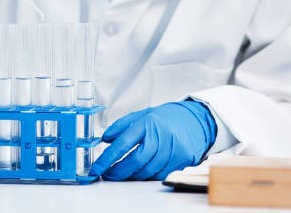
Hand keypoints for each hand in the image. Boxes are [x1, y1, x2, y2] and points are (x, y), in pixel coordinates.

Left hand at [89, 101, 216, 180]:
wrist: (193, 120)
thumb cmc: (165, 118)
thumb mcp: (141, 114)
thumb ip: (121, 126)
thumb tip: (105, 138)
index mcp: (147, 122)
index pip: (123, 143)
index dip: (107, 158)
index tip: (97, 168)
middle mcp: (161, 135)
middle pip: (136, 160)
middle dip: (119, 171)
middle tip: (109, 174)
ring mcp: (173, 148)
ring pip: (148, 170)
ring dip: (132, 175)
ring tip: (124, 172)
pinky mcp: (181, 158)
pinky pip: (160, 174)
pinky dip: (148, 175)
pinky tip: (142, 171)